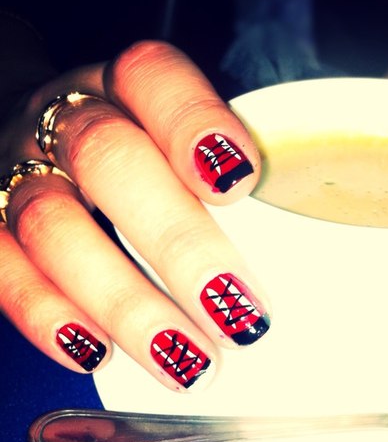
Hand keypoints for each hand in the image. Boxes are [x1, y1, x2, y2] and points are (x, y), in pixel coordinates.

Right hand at [0, 40, 269, 390]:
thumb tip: (303, 260)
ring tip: (189, 363)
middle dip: (179, 243)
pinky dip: (49, 318)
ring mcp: (21, 175)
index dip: (194, 123)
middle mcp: (67, 123)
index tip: (242, 182)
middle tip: (239, 314)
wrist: (47, 139)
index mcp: (126, 88)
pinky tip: (99, 356)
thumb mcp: (184, 143)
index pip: (153, 78)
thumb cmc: (143, 152)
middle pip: (109, 161)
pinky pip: (3, 272)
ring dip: (127, 303)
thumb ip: (229, 180)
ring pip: (54, 227)